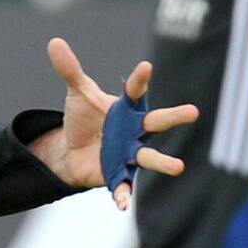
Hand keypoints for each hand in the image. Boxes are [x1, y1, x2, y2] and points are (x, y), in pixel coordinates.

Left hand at [37, 37, 198, 209]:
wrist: (73, 151)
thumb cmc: (85, 119)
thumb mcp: (77, 94)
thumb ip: (70, 70)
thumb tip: (53, 41)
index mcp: (127, 108)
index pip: (135, 91)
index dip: (139, 79)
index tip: (145, 66)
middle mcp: (134, 130)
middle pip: (156, 122)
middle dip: (173, 117)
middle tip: (193, 111)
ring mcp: (129, 154)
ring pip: (148, 157)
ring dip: (162, 162)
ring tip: (178, 167)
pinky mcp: (117, 174)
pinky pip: (123, 185)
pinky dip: (124, 195)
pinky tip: (123, 206)